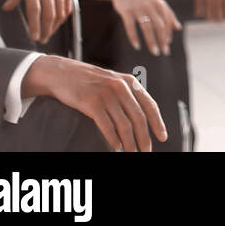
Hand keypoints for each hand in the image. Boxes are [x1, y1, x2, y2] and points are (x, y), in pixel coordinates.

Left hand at [3, 0, 73, 43]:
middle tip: (42, 39)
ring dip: (55, 25)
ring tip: (49, 33)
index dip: (34, 26)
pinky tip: (59, 21)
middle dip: (45, 30)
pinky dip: (64, 15)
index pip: (35, 11)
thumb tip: (7, 8)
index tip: (33, 36)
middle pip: (49, 14)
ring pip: (60, 11)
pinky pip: (68, 4)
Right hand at [21, 53, 166, 151]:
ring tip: (132, 152)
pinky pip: (106, 125)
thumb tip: (142, 118)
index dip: (158, 123)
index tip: (162, 137)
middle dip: (144, 137)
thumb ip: (128, 95)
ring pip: (124, 124)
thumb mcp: (113, 82)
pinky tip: (116, 146)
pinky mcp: (91, 102)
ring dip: (130, 142)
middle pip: (139, 118)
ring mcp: (106, 94)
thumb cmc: (89, 81)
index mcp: (130, 82)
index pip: (150, 105)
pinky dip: (113, 138)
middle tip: (146, 151)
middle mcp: (121, 87)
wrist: (62, 73)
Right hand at [110, 0, 180, 55]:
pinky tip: (137, 46)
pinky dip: (134, 38)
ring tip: (154, 52)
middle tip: (164, 52)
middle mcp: (150, 5)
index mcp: (159, 3)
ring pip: (147, 27)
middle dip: (163, 40)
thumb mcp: (157, 2)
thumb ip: (168, 13)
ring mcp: (138, 8)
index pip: (168, 20)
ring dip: (152, 41)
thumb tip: (179, 27)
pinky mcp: (126, 11)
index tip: (167, 44)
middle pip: (159, 25)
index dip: (168, 33)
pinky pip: (130, 27)